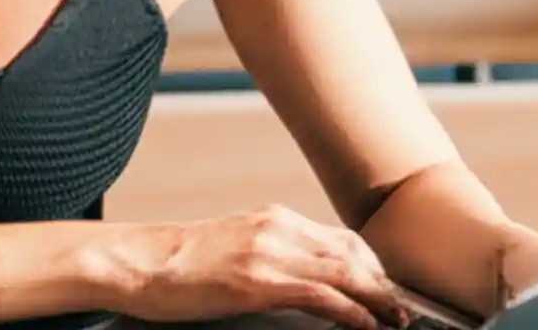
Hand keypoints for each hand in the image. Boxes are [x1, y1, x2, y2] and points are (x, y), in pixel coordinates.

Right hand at [108, 204, 413, 329]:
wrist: (137, 262)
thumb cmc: (174, 263)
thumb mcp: (230, 247)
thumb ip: (267, 253)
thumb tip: (299, 282)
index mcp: (270, 218)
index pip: (340, 239)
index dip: (371, 267)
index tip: (385, 290)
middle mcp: (275, 227)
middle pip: (352, 254)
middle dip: (383, 285)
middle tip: (401, 311)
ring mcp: (268, 251)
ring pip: (346, 272)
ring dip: (378, 299)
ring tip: (395, 321)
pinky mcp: (257, 280)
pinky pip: (323, 294)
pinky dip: (353, 312)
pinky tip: (366, 326)